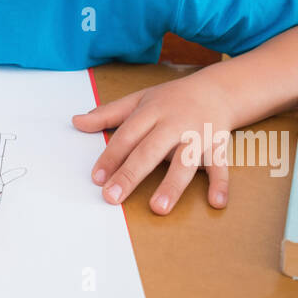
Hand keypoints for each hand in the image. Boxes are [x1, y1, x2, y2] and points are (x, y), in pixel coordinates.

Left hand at [72, 78, 233, 214]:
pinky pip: (221, 167)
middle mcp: (174, 123)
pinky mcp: (218, 146)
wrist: (216, 90)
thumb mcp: (138, 101)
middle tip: (113, 198)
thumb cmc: (171, 100)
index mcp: (152, 112)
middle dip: (131, 174)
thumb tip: (76, 122)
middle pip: (150, 150)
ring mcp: (197, 135)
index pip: (127, 136)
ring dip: (172, 184)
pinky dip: (221, 184)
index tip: (97, 178)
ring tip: (158, 208)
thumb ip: (107, 114)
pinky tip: (216, 203)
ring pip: (185, 161)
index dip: (110, 157)